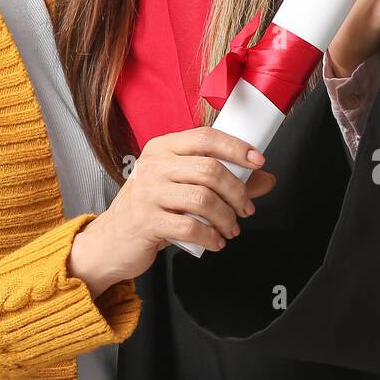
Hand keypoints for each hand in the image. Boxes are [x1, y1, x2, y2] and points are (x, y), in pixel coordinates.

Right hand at [69, 127, 277, 292]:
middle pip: (209, 169)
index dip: (236, 147)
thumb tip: (266, 178)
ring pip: (203, 198)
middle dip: (237, 191)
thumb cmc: (151, 209)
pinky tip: (215, 242)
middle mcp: (154, 165)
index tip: (258, 160)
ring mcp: (148, 192)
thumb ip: (226, 181)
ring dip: (227, 217)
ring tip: (231, 228)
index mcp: (163, 148)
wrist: (112, 240)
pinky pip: (190, 227)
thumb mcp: (184, 188)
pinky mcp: (146, 220)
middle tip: (246, 208)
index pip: (205, 137)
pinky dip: (211, 237)